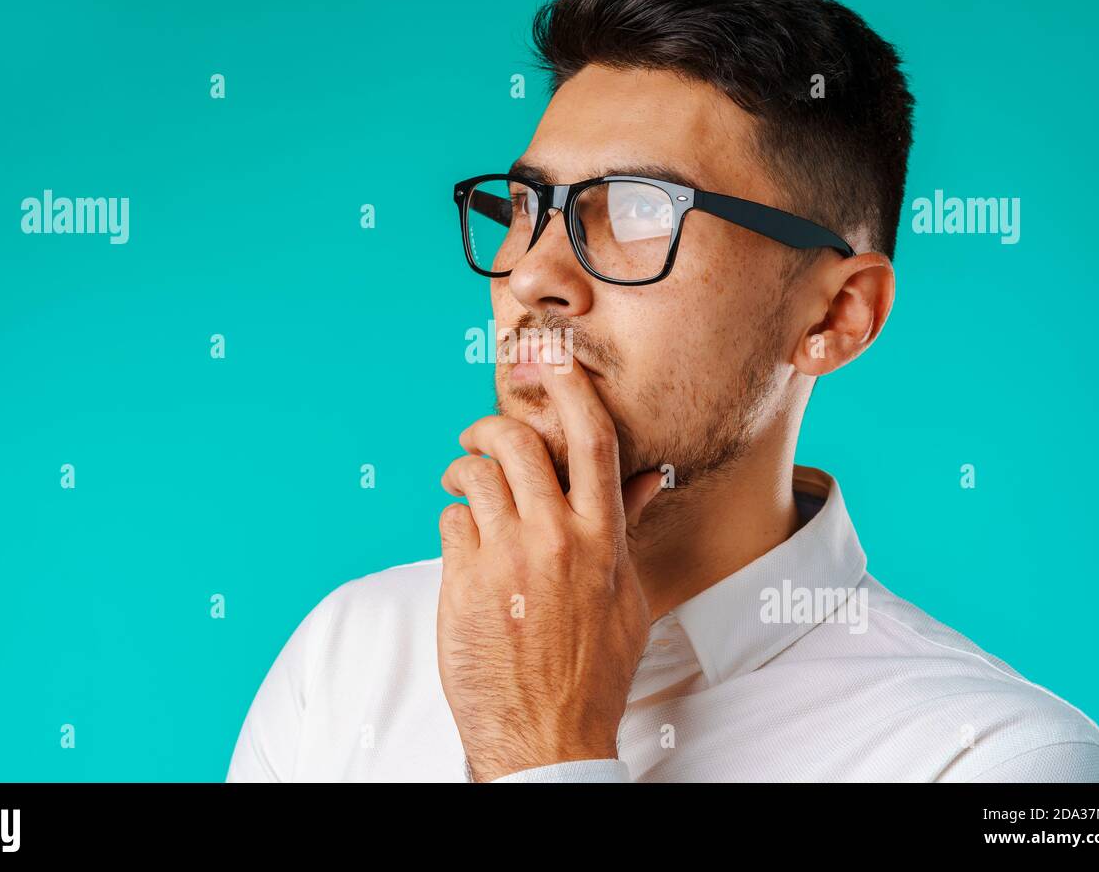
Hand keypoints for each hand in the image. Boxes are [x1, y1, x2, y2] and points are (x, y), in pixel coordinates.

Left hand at [437, 342, 664, 781]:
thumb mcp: (627, 596)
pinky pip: (450, 522)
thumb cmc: (593, 668)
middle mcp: (555, 538)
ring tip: (460, 485)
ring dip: (463, 471)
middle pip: (519, 442)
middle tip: (479, 435)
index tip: (554, 362)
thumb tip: (648, 476)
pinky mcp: (463, 582)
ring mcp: (506, 558)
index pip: (593, 439)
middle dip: (492, 425)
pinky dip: (453, 523)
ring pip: (475, 475)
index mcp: (603, 538)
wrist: (548, 735)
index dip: (571, 387)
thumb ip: (627, 528)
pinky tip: (462, 545)